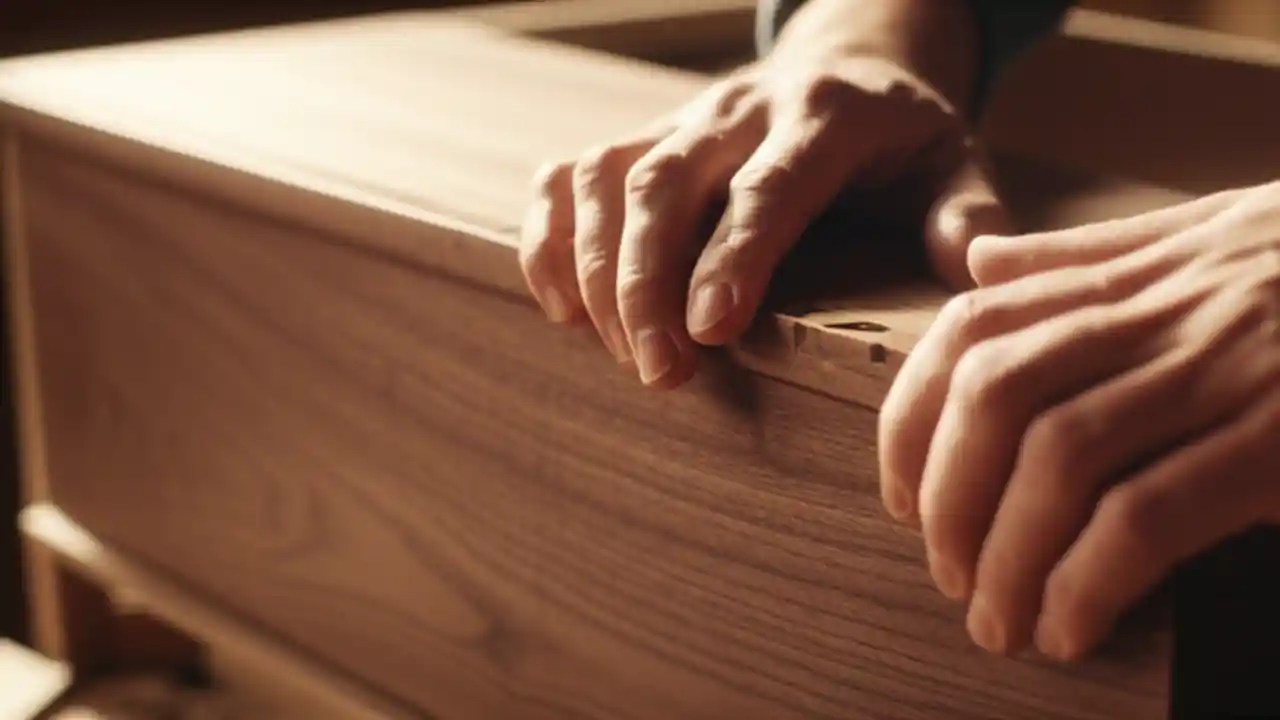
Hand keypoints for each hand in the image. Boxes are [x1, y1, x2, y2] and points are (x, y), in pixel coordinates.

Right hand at [519, 0, 1009, 387]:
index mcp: (825, 116)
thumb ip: (968, 215)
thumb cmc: (903, 137)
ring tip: (621, 354)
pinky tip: (563, 307)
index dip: (733, 256)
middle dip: (645, 282)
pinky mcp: (641, 138)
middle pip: (664, 182)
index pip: (768, 186)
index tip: (708, 332)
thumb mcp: (955, 164)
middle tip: (659, 373)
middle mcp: (740, 108)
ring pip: (604, 176)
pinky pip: (566, 174)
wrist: (851, 62)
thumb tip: (973, 275)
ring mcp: (680, 120)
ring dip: (593, 269)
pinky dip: (549, 239)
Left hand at [879, 181, 1279, 659]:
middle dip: (947, 494)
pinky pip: (1150, 513)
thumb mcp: (1199, 235)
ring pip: (1060, 455)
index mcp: (1133, 273)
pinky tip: (1072, 628)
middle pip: (997, 393)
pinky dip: (1090, 579)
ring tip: (998, 621)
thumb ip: (1084, 256)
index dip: (913, 415)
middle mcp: (1166, 313)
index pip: (974, 327)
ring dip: (1007, 552)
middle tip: (945, 573)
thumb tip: (980, 263)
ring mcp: (1226, 372)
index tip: (899, 492)